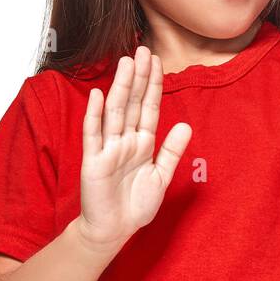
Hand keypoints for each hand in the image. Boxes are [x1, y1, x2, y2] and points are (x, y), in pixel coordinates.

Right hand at [74, 47, 191, 256]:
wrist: (113, 231)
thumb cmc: (135, 205)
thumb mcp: (161, 177)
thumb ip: (172, 151)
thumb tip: (186, 124)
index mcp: (142, 143)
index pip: (149, 107)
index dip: (153, 84)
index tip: (157, 60)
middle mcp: (125, 141)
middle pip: (132, 103)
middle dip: (138, 77)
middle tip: (142, 50)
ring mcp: (108, 148)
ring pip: (115, 112)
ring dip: (120, 87)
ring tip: (126, 63)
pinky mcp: (93, 161)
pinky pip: (93, 134)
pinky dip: (95, 115)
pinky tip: (98, 94)